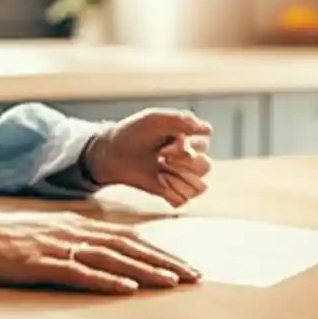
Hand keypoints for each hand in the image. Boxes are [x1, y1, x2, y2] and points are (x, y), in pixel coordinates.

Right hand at [0, 201, 201, 294]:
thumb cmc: (3, 239)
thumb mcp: (46, 233)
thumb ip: (74, 241)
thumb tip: (101, 254)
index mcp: (77, 224)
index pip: (128, 238)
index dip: (159, 251)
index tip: (185, 265)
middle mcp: (74, 231)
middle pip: (129, 246)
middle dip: (165, 261)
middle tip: (194, 276)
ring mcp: (57, 247)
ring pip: (112, 258)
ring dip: (145, 271)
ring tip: (172, 282)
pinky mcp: (40, 264)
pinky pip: (79, 273)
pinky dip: (106, 281)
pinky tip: (126, 288)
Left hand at [88, 109, 212, 206]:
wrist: (110, 153)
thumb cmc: (132, 132)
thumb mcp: (154, 119)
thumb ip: (180, 120)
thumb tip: (207, 130)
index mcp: (188, 136)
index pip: (205, 142)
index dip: (188, 144)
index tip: (167, 140)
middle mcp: (188, 157)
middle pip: (205, 166)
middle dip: (183, 163)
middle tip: (161, 157)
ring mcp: (180, 176)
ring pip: (200, 186)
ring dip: (179, 179)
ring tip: (161, 172)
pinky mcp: (170, 192)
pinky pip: (184, 200)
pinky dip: (172, 192)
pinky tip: (159, 183)